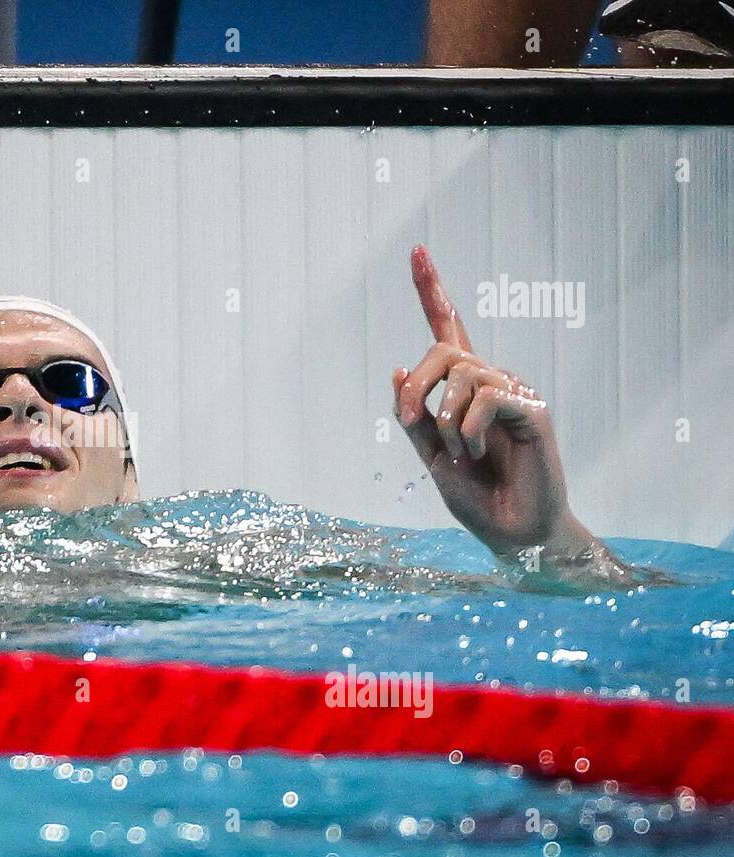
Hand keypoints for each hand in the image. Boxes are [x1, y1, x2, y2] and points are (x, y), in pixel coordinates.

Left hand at [394, 245, 589, 561]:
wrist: (511, 532)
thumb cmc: (477, 495)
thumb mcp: (430, 456)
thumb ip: (414, 417)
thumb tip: (396, 370)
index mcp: (464, 389)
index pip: (449, 329)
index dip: (432, 291)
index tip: (417, 251)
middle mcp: (492, 381)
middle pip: (443, 350)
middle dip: (417, 385)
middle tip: (411, 421)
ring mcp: (515, 392)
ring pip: (462, 374)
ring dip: (446, 421)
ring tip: (462, 454)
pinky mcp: (533, 409)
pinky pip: (487, 397)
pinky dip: (468, 430)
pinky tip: (478, 453)